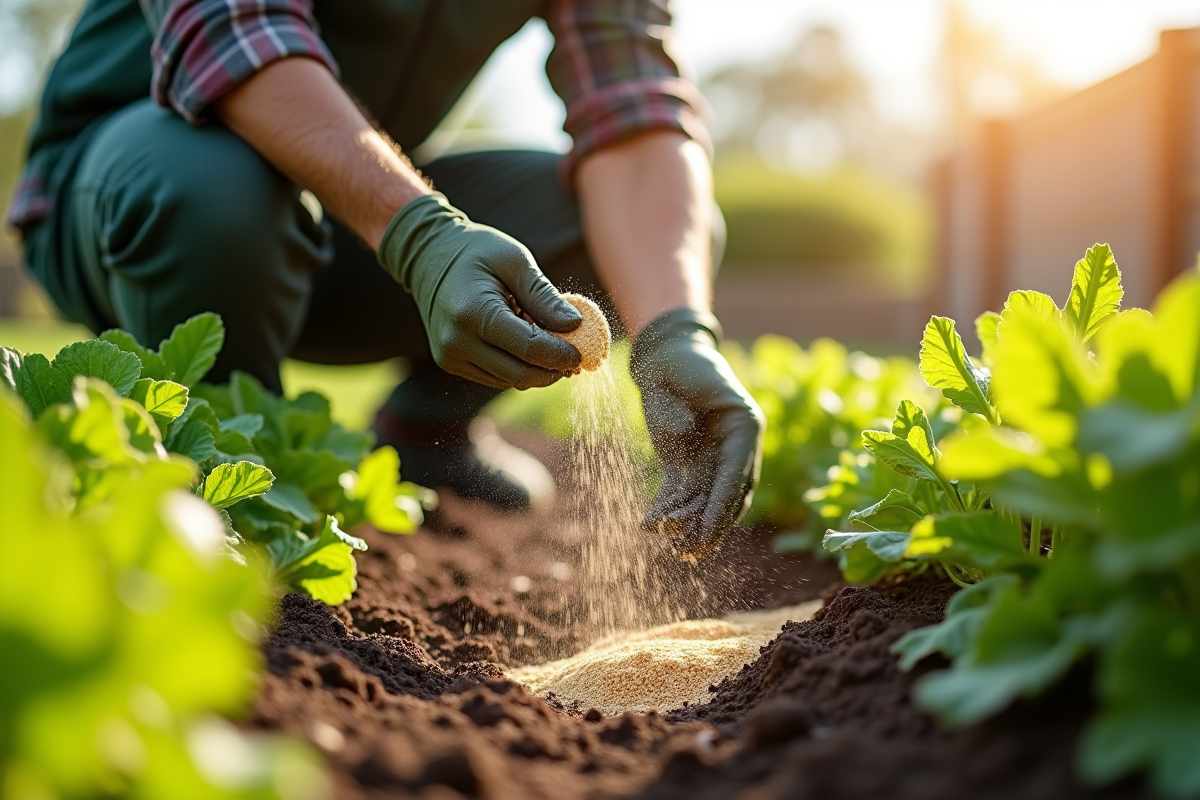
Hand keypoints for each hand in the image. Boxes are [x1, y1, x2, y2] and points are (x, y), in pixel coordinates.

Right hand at [378, 194, 583, 387]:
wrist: (427, 255)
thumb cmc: (477, 251)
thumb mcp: (515, 261)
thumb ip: (544, 296)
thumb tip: (576, 325)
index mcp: (474, 313)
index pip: (529, 349)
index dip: (561, 355)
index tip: (583, 352)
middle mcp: (457, 341)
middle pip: (520, 373)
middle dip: (552, 370)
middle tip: (575, 358)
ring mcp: (450, 356)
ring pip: (508, 380)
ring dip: (536, 371)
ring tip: (552, 347)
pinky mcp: (449, 362)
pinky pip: (494, 376)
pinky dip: (517, 367)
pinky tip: (527, 348)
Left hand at [631, 309, 763, 558]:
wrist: (666, 356)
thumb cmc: (677, 364)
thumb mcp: (678, 380)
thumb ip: (676, 411)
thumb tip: (680, 438)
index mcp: (744, 424)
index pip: (737, 472)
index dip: (722, 504)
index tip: (708, 530)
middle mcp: (736, 445)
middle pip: (728, 494)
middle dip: (711, 525)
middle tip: (694, 552)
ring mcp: (715, 457)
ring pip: (708, 500)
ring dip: (693, 525)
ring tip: (678, 550)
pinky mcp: (690, 463)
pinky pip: (684, 493)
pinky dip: (673, 511)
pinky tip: (655, 526)